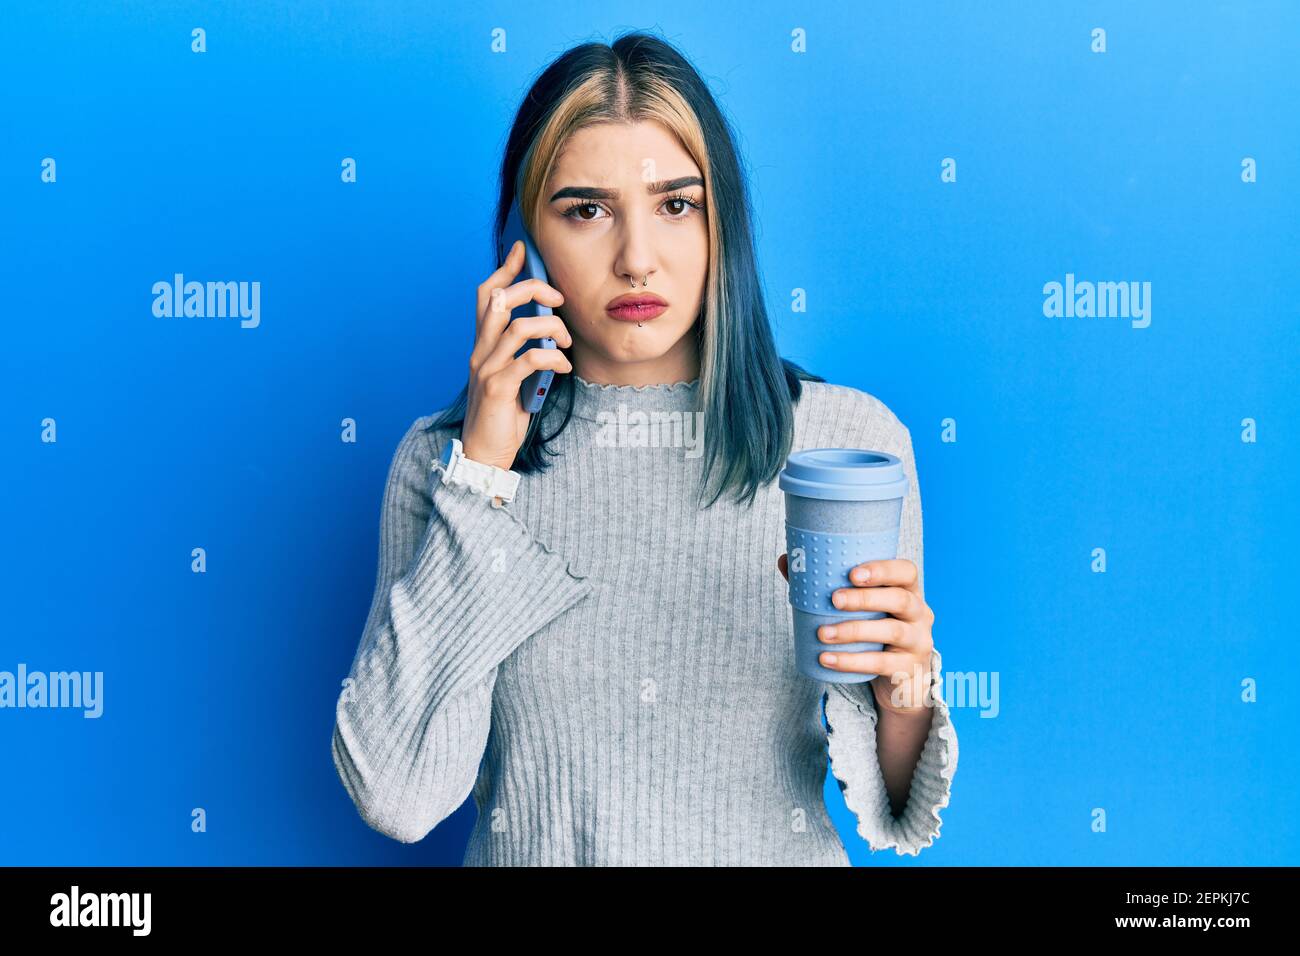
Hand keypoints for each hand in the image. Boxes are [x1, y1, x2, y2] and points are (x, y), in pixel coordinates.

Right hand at [461, 239, 573, 470]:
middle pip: (499, 301)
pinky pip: (528, 360)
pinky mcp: (498, 389)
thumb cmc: (502, 416)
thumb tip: (552, 331)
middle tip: (559, 298)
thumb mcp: (514, 377)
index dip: (504, 270)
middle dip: (532, 289)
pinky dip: (552, 357)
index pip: (486, 296)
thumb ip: (524, 353)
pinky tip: (564, 366)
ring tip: (568, 341)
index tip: (523, 251)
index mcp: (483, 346)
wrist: (484, 455)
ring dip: (550, 327)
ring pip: (517, 327)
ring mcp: (486, 369)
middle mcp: (480, 352)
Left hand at [777, 555, 935, 715]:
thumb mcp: (859, 610)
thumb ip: (825, 585)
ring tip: (823, 633)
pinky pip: (882, 664)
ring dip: (853, 630)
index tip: (852, 573)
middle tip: (833, 600)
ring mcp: (918, 642)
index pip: (906, 572)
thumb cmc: (874, 633)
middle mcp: (920, 613)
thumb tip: (785, 559)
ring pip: (892, 631)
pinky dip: (852, 661)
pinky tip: (827, 659)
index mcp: (909, 591)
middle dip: (865, 598)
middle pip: (900, 599)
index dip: (882, 569)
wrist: (900, 681)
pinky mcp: (908, 669)